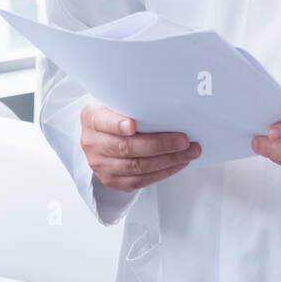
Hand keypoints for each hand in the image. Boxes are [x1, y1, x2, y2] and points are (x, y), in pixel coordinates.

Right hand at [80, 102, 201, 191]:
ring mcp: (100, 164)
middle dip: (159, 144)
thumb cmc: (116, 113)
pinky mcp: (112, 180)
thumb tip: (167, 102)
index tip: (134, 125)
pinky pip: (140, 181)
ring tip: (189, 152)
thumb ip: (132, 102)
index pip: (103, 121)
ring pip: (136, 167)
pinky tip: (178, 163)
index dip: (117, 124)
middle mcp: (92, 143)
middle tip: (183, 140)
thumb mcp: (116, 101)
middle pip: (126, 148)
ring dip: (168, 160)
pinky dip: (163, 172)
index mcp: (91, 118)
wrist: (102, 133)